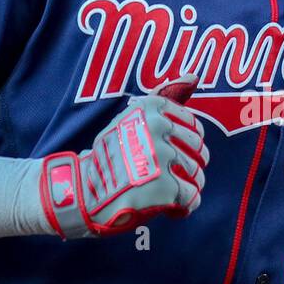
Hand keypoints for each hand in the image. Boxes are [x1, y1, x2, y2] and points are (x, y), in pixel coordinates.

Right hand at [40, 79, 208, 239]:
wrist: (84, 192)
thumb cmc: (112, 156)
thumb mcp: (132, 118)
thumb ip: (165, 98)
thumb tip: (194, 75)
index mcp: (152, 108)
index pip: (195, 128)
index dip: (184, 147)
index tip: (165, 155)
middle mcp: (157, 128)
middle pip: (199, 152)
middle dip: (186, 168)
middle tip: (162, 177)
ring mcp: (161, 158)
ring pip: (198, 176)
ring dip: (184, 188)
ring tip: (161, 192)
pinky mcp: (165, 188)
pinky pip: (192, 197)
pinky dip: (182, 207)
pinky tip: (166, 207)